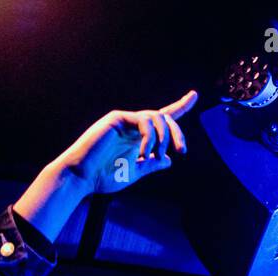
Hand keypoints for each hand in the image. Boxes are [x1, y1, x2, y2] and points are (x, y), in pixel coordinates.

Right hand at [12, 90, 198, 240]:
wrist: (83, 177)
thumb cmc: (105, 176)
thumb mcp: (136, 172)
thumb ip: (152, 164)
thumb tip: (169, 160)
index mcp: (138, 136)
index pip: (162, 118)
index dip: (180, 106)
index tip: (194, 96)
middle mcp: (132, 125)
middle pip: (165, 117)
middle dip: (178, 133)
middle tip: (182, 150)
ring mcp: (124, 120)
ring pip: (157, 118)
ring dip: (164, 137)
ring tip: (157, 155)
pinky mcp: (117, 118)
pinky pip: (143, 121)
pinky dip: (150, 137)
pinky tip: (144, 152)